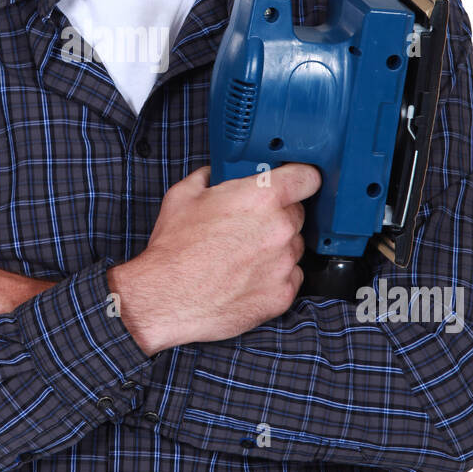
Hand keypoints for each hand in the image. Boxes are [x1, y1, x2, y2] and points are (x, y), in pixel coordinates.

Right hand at [108, 163, 320, 353]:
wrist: (166, 297)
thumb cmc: (174, 250)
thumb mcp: (183, 196)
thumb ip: (208, 177)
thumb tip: (213, 174)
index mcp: (261, 198)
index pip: (307, 178)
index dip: (301, 178)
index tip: (298, 183)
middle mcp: (280, 229)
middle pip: (298, 214)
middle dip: (278, 216)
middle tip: (250, 225)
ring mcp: (284, 264)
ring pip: (294, 247)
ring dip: (277, 248)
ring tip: (243, 255)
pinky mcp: (282, 295)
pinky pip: (289, 278)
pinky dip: (274, 277)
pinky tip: (247, 276)